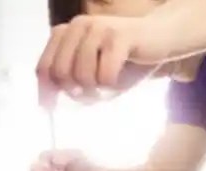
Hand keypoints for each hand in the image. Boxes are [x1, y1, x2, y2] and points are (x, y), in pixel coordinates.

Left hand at [37, 15, 161, 105]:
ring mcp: (98, 28)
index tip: (52, 109)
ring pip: (82, 76)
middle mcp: (78, 26)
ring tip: (108, 85)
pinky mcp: (119, 36)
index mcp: (66, 33)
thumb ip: (68, 85)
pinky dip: (112, 85)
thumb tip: (47, 105)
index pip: (43, 68)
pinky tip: (120, 78)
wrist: (161, 39)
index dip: (47, 93)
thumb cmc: (124, 61)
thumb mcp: (91, 75)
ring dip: (96, 90)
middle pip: (60, 74)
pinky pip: (105, 75)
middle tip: (93, 94)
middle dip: (75, 92)